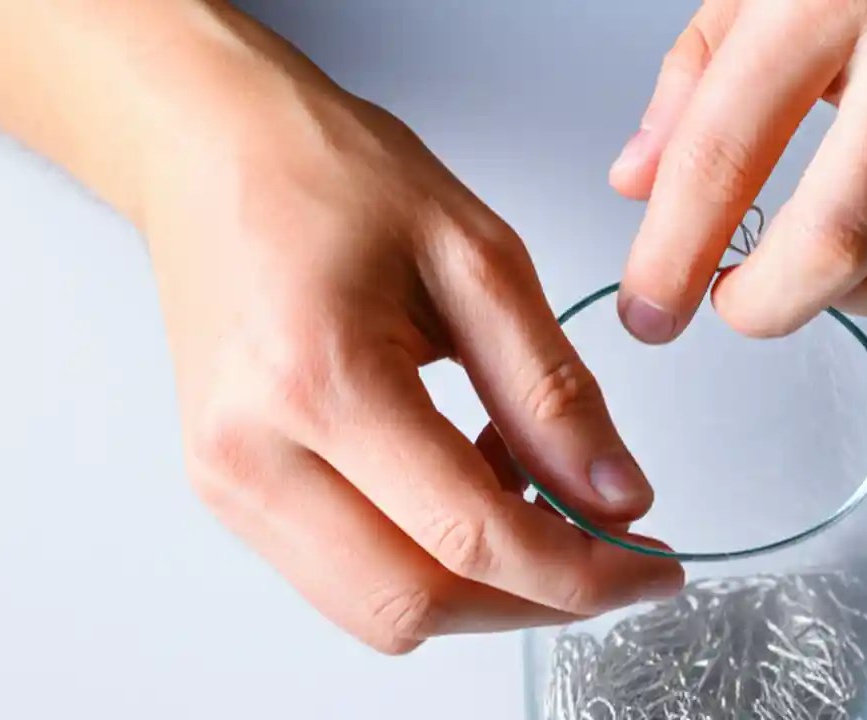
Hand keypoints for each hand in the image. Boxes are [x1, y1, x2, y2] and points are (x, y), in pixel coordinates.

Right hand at [146, 86, 682, 653]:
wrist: (216, 152)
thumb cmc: (334, 177)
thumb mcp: (479, 261)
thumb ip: (552, 392)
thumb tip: (616, 497)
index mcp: (320, 382)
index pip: (472, 536)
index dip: (581, 571)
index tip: (651, 566)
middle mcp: (252, 456)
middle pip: (418, 608)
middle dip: (534, 599)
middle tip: (610, 552)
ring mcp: (227, 483)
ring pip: (380, 611)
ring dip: (480, 584)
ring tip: (528, 491)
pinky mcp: (229, 490)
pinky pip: (345, 575)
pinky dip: (427, 558)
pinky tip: (466, 485)